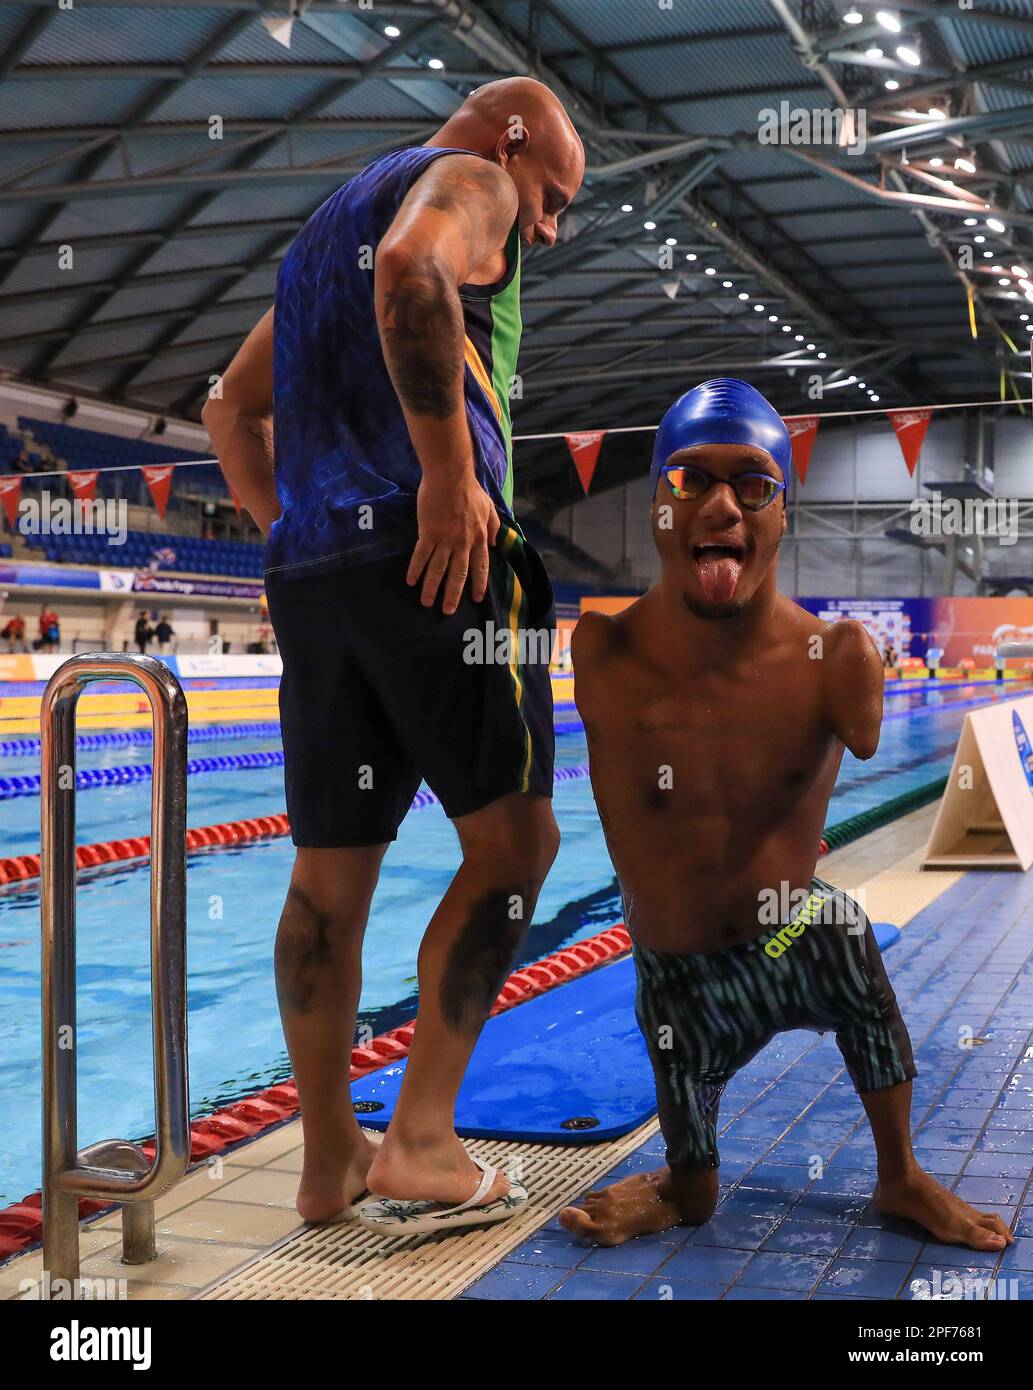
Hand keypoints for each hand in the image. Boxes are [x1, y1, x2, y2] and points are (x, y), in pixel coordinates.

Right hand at [407, 471, 499, 613]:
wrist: (450, 476)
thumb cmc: (470, 490)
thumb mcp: (489, 509)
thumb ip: (493, 527)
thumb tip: (494, 544)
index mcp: (478, 538)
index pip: (480, 567)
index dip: (478, 584)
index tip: (476, 598)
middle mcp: (463, 544)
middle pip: (458, 575)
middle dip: (453, 595)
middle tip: (447, 611)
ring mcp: (445, 540)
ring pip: (438, 570)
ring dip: (432, 588)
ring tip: (427, 603)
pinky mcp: (428, 534)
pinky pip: (421, 556)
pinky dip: (416, 569)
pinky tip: (410, 581)